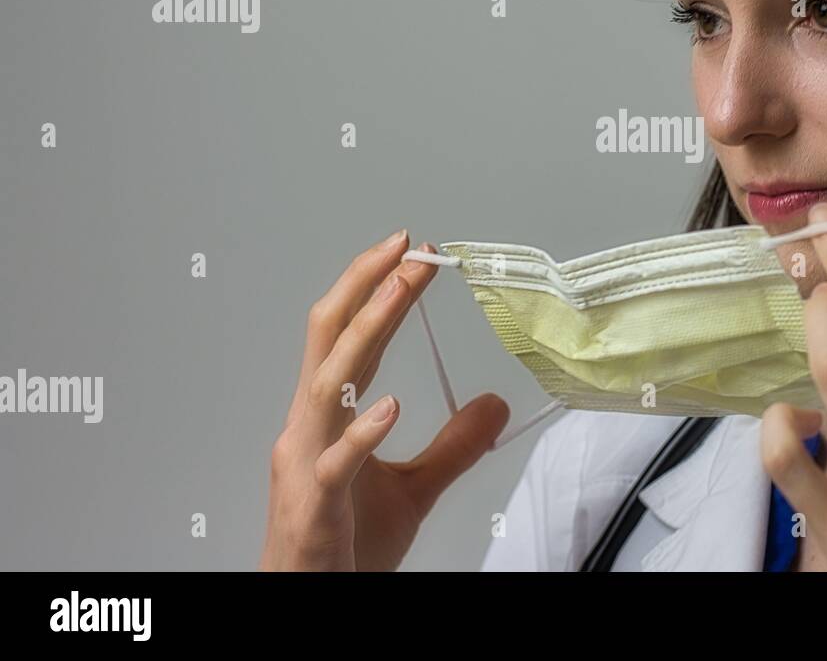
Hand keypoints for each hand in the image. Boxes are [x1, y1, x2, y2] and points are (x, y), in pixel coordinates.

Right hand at [259, 229, 508, 570]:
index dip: (379, 291)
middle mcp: (309, 429)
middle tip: (407, 247)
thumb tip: (496, 404)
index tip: (414, 252)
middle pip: (328, 339)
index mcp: (328, 418)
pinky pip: (334, 463)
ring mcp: (306, 465)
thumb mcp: (415, 488)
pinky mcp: (315, 507)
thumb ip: (453, 445)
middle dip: (366, 287)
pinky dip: (362, 431)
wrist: (311, 602)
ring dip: (365, 332)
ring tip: (400, 291)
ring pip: (328, 385)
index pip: (353, 338)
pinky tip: (391, 405)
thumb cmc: (344, 545)